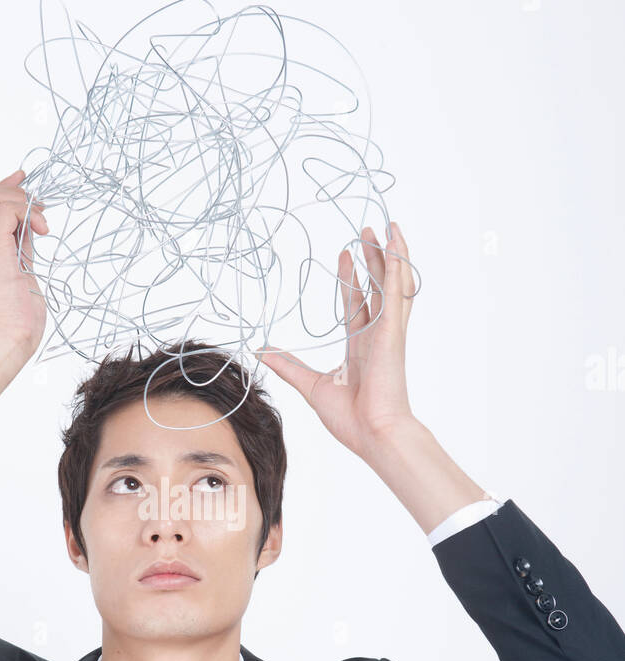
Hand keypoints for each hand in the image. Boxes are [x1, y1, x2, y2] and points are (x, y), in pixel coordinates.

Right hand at [0, 168, 49, 353]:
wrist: (6, 341)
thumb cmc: (15, 319)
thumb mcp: (20, 272)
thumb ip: (21, 246)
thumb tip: (32, 223)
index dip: (2, 187)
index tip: (25, 181)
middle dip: (10, 191)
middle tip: (38, 211)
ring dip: (20, 201)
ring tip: (43, 224)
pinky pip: (6, 212)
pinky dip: (26, 213)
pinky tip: (42, 230)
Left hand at [256, 221, 417, 456]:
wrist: (371, 433)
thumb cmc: (350, 418)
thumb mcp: (309, 385)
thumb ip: (288, 365)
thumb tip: (262, 351)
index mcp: (360, 346)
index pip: (357, 303)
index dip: (352, 278)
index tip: (346, 255)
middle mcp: (377, 334)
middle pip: (376, 287)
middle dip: (373, 258)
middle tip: (367, 231)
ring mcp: (387, 332)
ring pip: (393, 283)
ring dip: (391, 255)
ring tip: (387, 227)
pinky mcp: (393, 332)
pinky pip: (397, 292)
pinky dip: (398, 267)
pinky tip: (395, 245)